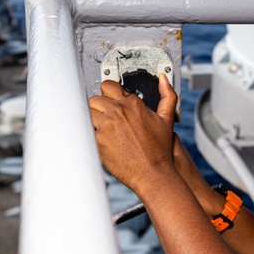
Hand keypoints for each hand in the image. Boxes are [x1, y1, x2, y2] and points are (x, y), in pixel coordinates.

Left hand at [89, 74, 178, 194]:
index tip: (111, 103)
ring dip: (93, 120)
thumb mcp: (167, 119)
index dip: (109, 94)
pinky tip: (102, 142)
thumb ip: (167, 95)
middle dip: (99, 107)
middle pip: (95, 98)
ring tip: (104, 131)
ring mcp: (106, 125)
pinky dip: (92, 135)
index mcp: (132, 104)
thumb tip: (163, 79)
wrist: (153, 174)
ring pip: (88, 112)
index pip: (108, 86)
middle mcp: (118, 111)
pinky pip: (87, 130)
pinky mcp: (98, 140)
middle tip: (107, 119)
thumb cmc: (159, 150)